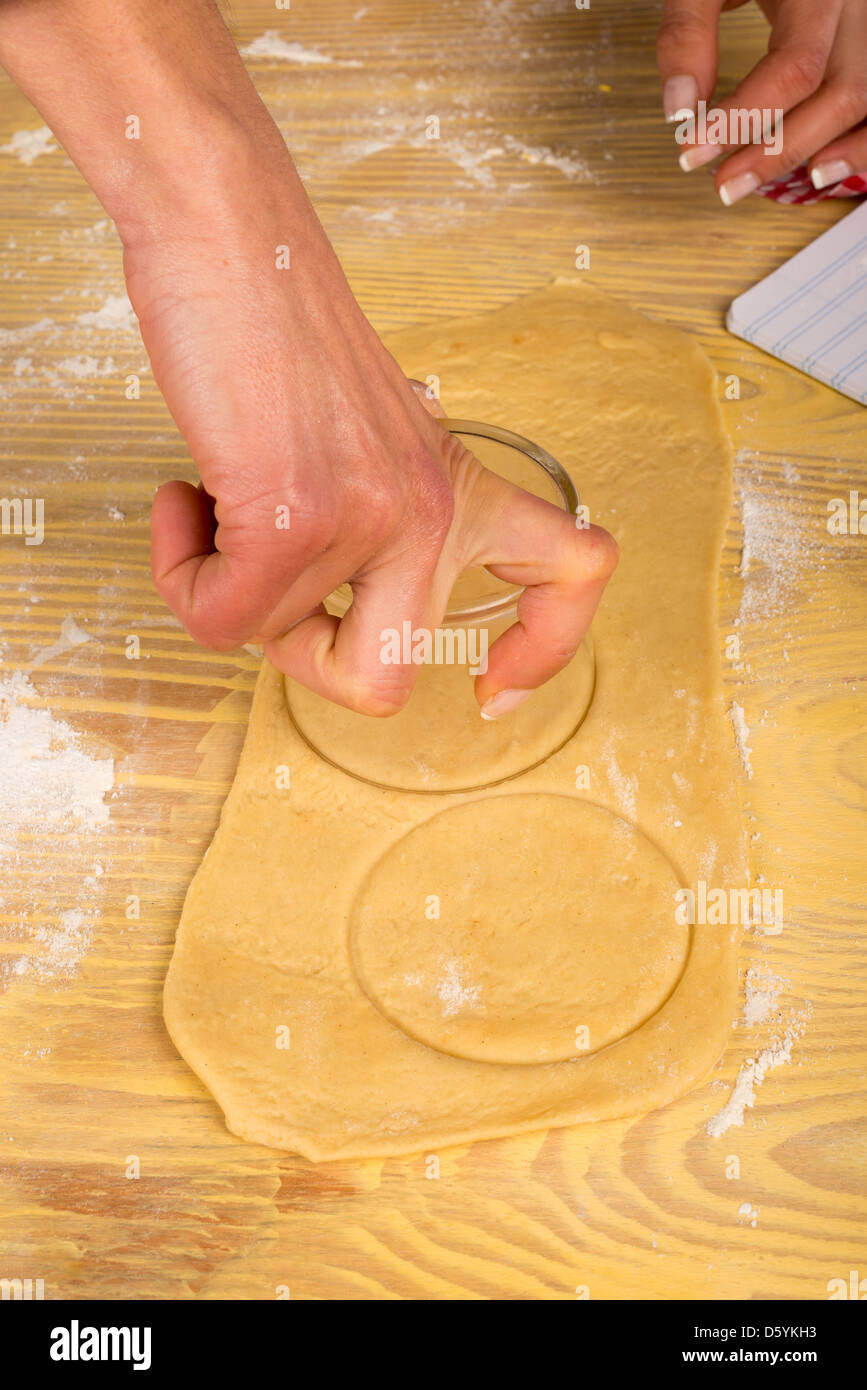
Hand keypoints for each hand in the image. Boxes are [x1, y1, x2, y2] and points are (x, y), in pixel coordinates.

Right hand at [132, 135, 616, 716]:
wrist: (229, 236)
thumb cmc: (281, 330)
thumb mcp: (365, 440)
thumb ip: (374, 522)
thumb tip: (317, 608)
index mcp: (459, 488)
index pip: (571, 575)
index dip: (542, 653)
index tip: (492, 689)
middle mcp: (433, 510)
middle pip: (389, 681)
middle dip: (308, 662)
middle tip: (270, 589)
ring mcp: (370, 516)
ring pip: (276, 643)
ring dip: (223, 586)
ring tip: (215, 502)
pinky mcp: (294, 514)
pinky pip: (222, 617)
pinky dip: (184, 575)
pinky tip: (188, 498)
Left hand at [657, 0, 866, 201]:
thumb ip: (687, 32)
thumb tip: (679, 110)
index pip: (797, 66)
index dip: (743, 117)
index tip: (690, 150)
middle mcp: (860, 3)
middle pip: (842, 92)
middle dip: (778, 150)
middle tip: (721, 184)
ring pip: (866, 100)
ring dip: (820, 151)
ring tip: (757, 182)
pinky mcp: (866, 40)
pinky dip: (859, 142)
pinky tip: (820, 170)